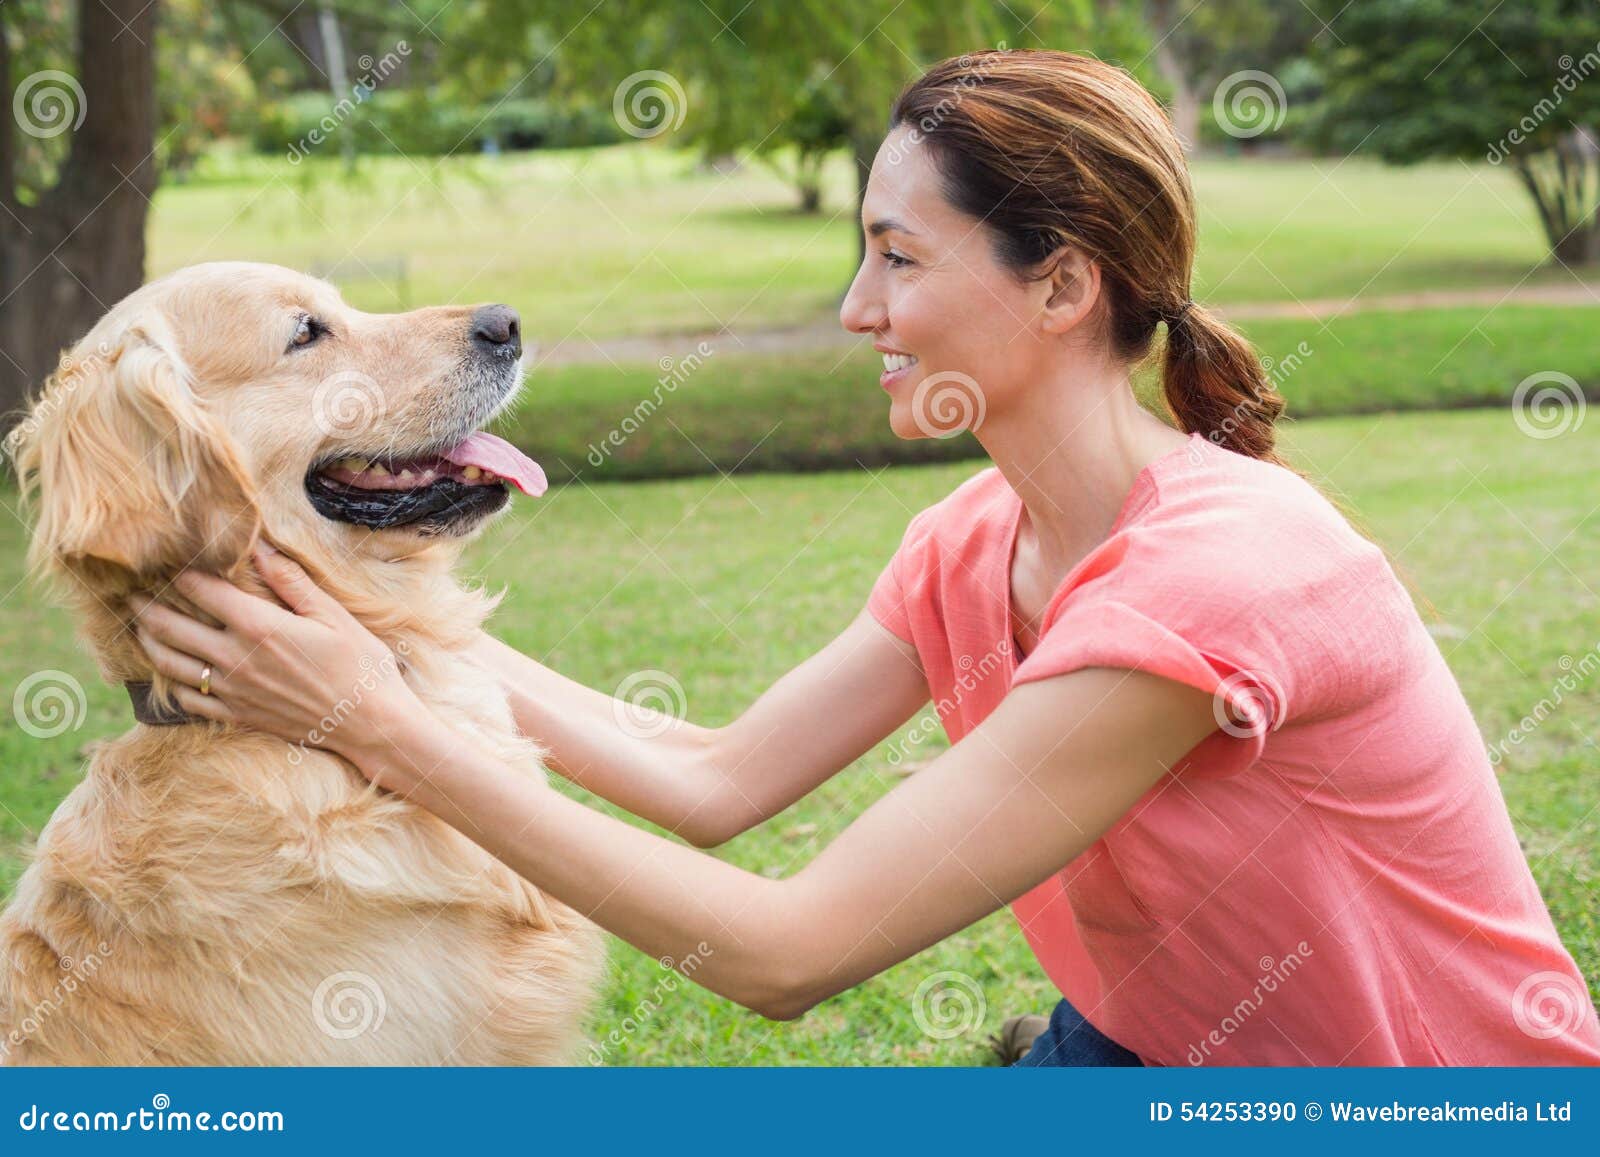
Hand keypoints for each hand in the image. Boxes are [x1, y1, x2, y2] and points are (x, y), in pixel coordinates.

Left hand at [129, 541, 421, 763]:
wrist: (370, 724)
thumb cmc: (360, 665)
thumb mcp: (334, 615)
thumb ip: (291, 581)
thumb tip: (261, 547)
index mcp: (259, 626)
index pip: (202, 590)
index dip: (180, 573)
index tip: (166, 561)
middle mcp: (236, 658)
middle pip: (170, 627)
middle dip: (146, 606)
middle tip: (133, 593)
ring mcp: (232, 691)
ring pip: (170, 664)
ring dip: (148, 642)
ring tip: (141, 628)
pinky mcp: (237, 716)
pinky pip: (188, 700)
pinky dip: (171, 682)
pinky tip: (172, 672)